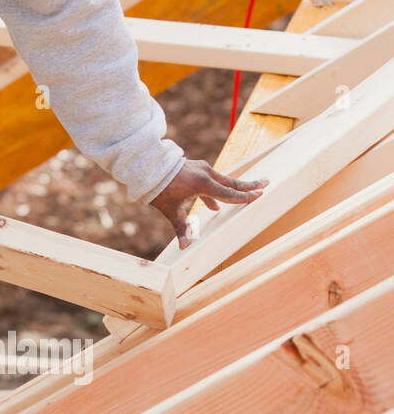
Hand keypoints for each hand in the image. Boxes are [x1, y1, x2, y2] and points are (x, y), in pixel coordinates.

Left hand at [151, 159, 267, 248]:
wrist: (147, 167)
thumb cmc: (159, 189)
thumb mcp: (171, 210)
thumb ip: (182, 227)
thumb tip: (185, 247)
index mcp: (202, 184)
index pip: (228, 193)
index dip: (244, 197)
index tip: (260, 195)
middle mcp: (205, 173)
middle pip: (231, 183)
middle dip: (248, 185)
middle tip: (266, 182)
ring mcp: (201, 169)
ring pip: (222, 180)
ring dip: (234, 187)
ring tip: (248, 191)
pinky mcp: (195, 168)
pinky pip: (211, 180)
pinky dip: (216, 191)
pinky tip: (214, 206)